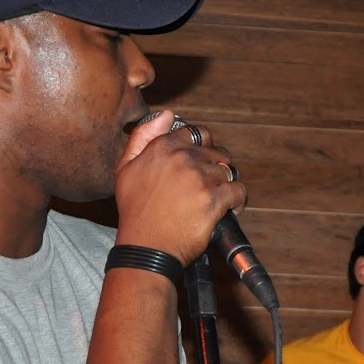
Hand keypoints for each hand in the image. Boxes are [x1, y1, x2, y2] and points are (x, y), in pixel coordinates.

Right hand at [114, 110, 246, 265]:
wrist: (145, 248)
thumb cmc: (135, 211)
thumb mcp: (125, 168)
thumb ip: (142, 136)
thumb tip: (167, 115)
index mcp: (163, 147)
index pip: (196, 133)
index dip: (203, 147)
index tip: (203, 163)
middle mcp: (182, 159)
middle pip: (216, 153)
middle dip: (216, 168)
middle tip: (211, 185)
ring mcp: (199, 179)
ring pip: (228, 171)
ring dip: (226, 184)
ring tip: (219, 199)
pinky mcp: (214, 200)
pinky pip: (238, 190)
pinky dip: (238, 200)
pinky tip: (230, 208)